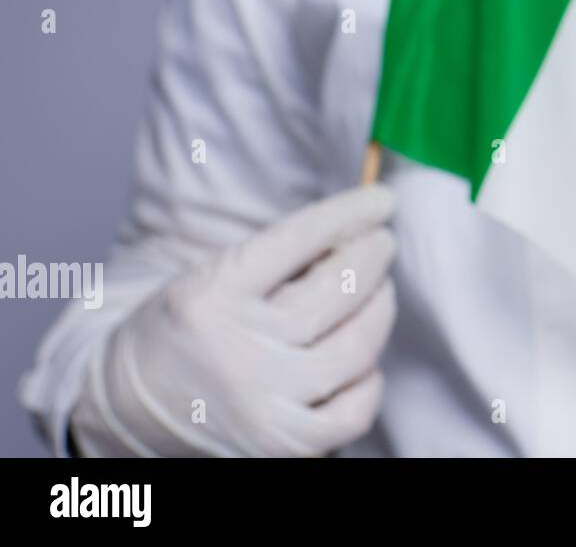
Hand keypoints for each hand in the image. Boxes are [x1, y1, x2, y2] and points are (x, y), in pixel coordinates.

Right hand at [72, 186, 397, 455]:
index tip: (380, 201)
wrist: (124, 415)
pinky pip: (354, 410)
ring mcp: (263, 405)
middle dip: (371, 258)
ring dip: (378, 309)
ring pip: (354, 347)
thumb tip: (352, 232)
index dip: (348, 215)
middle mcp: (237, 352)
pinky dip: (368, 379)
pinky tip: (362, 361)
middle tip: (381, 244)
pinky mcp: (282, 445)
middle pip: (335, 292)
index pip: (297, 240)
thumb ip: (273, 260)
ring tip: (378, 292)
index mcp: (208, 299)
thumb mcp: (205, 280)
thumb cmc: (178, 335)